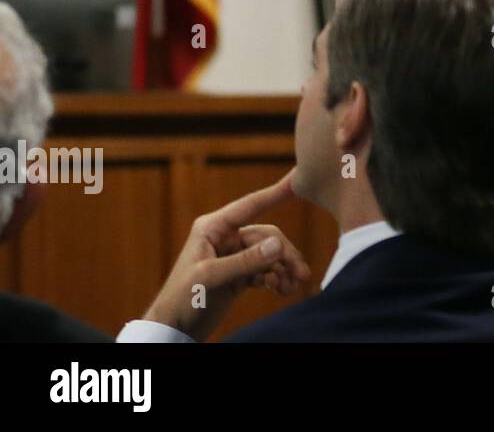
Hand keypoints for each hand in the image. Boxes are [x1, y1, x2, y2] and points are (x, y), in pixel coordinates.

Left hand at [141, 171, 311, 340]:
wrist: (173, 331)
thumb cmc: (181, 300)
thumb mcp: (210, 278)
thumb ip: (245, 261)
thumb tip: (278, 245)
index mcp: (213, 228)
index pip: (250, 206)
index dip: (275, 193)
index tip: (297, 180)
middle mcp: (225, 238)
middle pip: (267, 237)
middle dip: (285, 254)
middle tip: (301, 274)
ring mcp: (233, 257)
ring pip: (269, 255)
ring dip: (284, 269)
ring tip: (293, 286)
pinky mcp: (239, 275)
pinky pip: (266, 270)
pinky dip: (277, 279)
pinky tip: (282, 290)